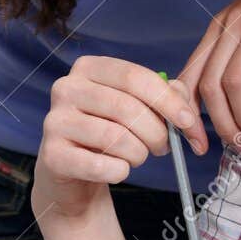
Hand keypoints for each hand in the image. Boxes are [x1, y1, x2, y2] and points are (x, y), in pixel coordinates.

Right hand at [32, 55, 208, 222]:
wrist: (72, 170)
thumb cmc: (109, 131)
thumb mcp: (137, 107)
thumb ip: (164, 97)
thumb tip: (183, 100)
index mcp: (88, 68)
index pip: (135, 77)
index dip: (168, 101)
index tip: (189, 123)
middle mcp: (66, 88)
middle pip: (127, 108)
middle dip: (157, 133)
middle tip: (163, 148)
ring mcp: (55, 121)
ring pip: (115, 138)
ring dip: (138, 154)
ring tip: (137, 157)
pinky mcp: (52, 154)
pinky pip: (100, 165)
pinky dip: (119, 171)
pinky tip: (118, 170)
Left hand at [179, 0, 240, 148]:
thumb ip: (238, 49)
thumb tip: (230, 97)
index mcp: (219, 26)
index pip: (189, 75)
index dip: (187, 114)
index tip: (196, 143)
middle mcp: (230, 26)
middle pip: (208, 86)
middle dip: (218, 125)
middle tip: (236, 147)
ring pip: (231, 84)